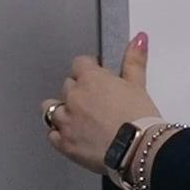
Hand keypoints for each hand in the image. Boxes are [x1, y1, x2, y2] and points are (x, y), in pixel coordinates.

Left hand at [42, 34, 160, 174]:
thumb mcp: (139, 86)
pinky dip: (60, 133)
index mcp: (90, 79)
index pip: (79, 63)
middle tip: (96, 102)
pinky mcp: (63, 143)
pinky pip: (52, 134)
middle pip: (67, 86)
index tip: (98, 78)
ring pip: (50, 108)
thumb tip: (139, 39)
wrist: (137, 151)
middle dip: (78, 91)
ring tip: (79, 119)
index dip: (90, 69)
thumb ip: (134, 61)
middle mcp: (73, 97)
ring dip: (62, 110)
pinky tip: (74, 135)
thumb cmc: (139, 119)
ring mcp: (65, 121)